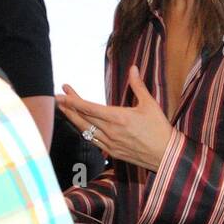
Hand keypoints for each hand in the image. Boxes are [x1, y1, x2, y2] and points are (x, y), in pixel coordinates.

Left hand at [56, 66, 172, 171]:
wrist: (166, 155)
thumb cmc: (160, 129)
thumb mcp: (150, 104)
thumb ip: (138, 86)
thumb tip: (133, 68)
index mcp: (118, 117)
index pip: (89, 108)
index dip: (73, 100)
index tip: (61, 93)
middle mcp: (110, 131)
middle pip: (82, 118)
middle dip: (68, 107)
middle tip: (58, 98)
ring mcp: (110, 143)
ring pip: (85, 130)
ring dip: (73, 119)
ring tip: (64, 110)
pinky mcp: (112, 152)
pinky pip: (93, 141)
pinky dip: (85, 131)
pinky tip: (81, 126)